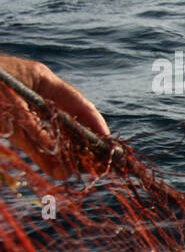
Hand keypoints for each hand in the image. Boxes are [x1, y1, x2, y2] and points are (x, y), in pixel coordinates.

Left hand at [0, 55, 109, 178]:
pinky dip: (43, 156)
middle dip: (82, 143)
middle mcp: (33, 93)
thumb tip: (57, 156)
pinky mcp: (7, 123)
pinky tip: (56, 170)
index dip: (94, 122)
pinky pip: (30, 141)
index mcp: (38, 78)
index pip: (76, 102)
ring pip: (49, 134)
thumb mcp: (13, 106)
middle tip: (97, 164)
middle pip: (65, 119)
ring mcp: (20, 108)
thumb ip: (33, 130)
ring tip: (78, 173)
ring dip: (64, 154)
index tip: (107, 143)